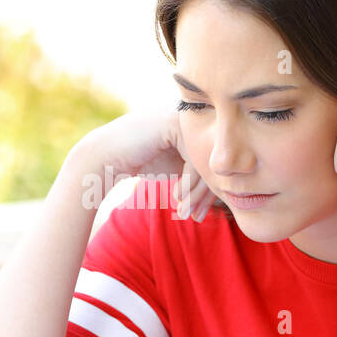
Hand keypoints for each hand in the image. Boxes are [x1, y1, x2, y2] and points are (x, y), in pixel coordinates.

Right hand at [70, 110, 210, 219]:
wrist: (105, 157)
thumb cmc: (141, 162)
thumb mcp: (178, 169)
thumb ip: (201, 173)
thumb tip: (230, 193)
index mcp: (199, 125)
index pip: (215, 161)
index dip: (209, 192)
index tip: (199, 216)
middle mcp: (195, 117)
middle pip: (214, 162)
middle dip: (206, 196)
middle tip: (195, 218)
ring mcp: (185, 118)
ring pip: (207, 162)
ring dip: (196, 194)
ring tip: (184, 213)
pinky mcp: (175, 124)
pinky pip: (195, 159)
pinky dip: (188, 184)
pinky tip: (175, 196)